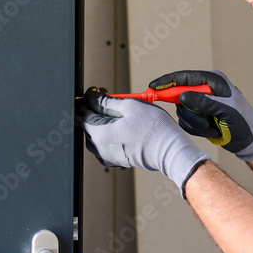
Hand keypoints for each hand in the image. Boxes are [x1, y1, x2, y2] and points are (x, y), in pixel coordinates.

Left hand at [76, 87, 209, 195]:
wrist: (170, 151)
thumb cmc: (153, 128)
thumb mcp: (129, 106)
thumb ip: (106, 101)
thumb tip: (91, 96)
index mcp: (100, 134)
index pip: (82, 114)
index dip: (87, 100)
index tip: (96, 92)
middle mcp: (100, 148)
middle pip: (87, 125)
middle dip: (93, 110)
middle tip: (108, 97)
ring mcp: (108, 156)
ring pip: (95, 135)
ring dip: (100, 122)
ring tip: (116, 111)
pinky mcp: (116, 160)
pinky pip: (104, 145)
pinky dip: (107, 134)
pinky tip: (119, 125)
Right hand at [149, 70, 252, 160]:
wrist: (249, 140)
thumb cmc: (243, 122)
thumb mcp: (226, 110)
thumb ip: (204, 102)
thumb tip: (182, 96)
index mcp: (212, 81)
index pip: (184, 77)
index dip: (167, 81)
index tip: (152, 88)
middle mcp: (204, 90)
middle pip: (179, 96)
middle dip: (189, 111)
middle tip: (203, 119)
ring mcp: (200, 103)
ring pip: (182, 112)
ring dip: (196, 122)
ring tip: (213, 125)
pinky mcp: (198, 116)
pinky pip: (186, 122)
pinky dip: (197, 129)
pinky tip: (212, 129)